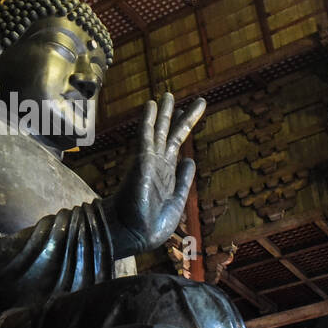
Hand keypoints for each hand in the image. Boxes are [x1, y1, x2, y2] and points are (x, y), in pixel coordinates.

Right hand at [103, 92, 204, 258]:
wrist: (134, 234)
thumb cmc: (151, 225)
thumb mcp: (177, 201)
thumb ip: (184, 181)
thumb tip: (190, 160)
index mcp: (167, 174)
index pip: (176, 145)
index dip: (183, 127)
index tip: (187, 112)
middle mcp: (158, 164)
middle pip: (171, 134)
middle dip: (180, 115)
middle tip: (193, 98)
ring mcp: (150, 161)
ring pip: (160, 130)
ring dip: (165, 112)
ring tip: (169, 93)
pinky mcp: (142, 160)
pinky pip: (145, 135)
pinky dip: (148, 119)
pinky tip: (152, 104)